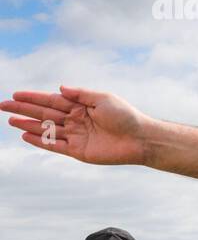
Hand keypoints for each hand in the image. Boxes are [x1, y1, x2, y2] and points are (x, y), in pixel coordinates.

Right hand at [2, 87, 151, 163]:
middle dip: (24, 110)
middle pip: (44, 114)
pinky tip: (25, 136)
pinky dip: (40, 141)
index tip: (16, 94)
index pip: (52, 101)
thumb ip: (81, 94)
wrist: (141, 139)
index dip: (34, 98)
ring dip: (28, 126)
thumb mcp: (103, 98)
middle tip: (3, 106)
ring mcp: (76, 136)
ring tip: (10, 121)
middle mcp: (77, 120)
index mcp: (82, 106)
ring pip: (47, 130)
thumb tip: (60, 88)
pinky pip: (55, 146)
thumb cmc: (126, 116)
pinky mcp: (79, 151)